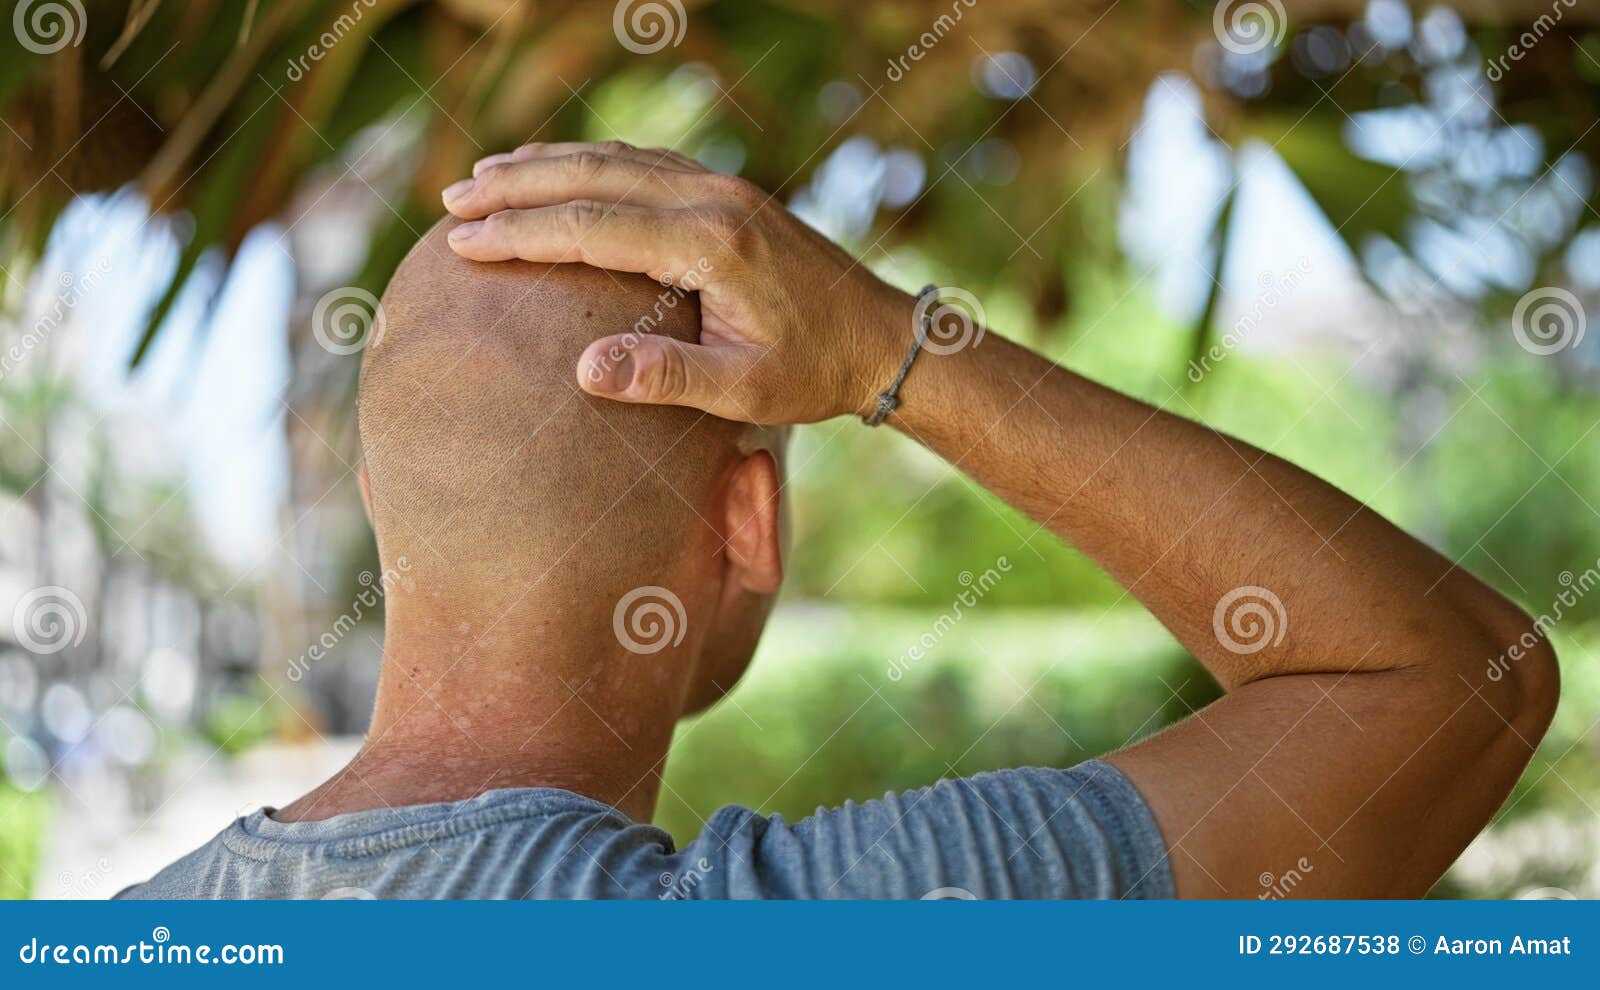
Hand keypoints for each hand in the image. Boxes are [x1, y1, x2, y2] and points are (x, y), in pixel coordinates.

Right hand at [441, 141, 911, 423]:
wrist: (882, 338)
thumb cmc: (814, 373)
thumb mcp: (747, 392)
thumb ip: (668, 379)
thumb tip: (583, 369)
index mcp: (712, 245)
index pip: (593, 227)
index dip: (522, 233)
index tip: (462, 243)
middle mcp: (715, 200)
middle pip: (595, 176)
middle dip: (517, 186)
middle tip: (452, 200)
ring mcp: (725, 188)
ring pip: (618, 159)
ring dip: (549, 165)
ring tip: (485, 177)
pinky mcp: (730, 193)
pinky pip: (647, 163)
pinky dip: (592, 163)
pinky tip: (562, 173)